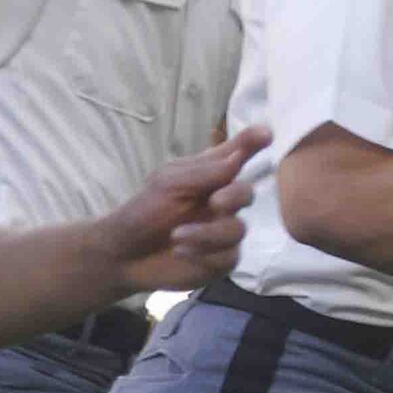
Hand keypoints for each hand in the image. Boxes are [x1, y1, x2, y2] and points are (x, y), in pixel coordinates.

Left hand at [99, 125, 265, 290]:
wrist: (127, 254)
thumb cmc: (144, 211)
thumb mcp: (168, 184)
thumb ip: (205, 172)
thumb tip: (238, 158)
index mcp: (208, 177)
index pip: (236, 155)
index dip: (253, 143)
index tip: (266, 133)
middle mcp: (222, 201)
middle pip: (246, 193)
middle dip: (234, 197)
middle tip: (216, 203)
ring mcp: (225, 231)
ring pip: (238, 229)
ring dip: (207, 233)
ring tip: (177, 236)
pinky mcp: (223, 259)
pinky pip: (229, 255)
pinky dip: (204, 253)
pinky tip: (181, 252)